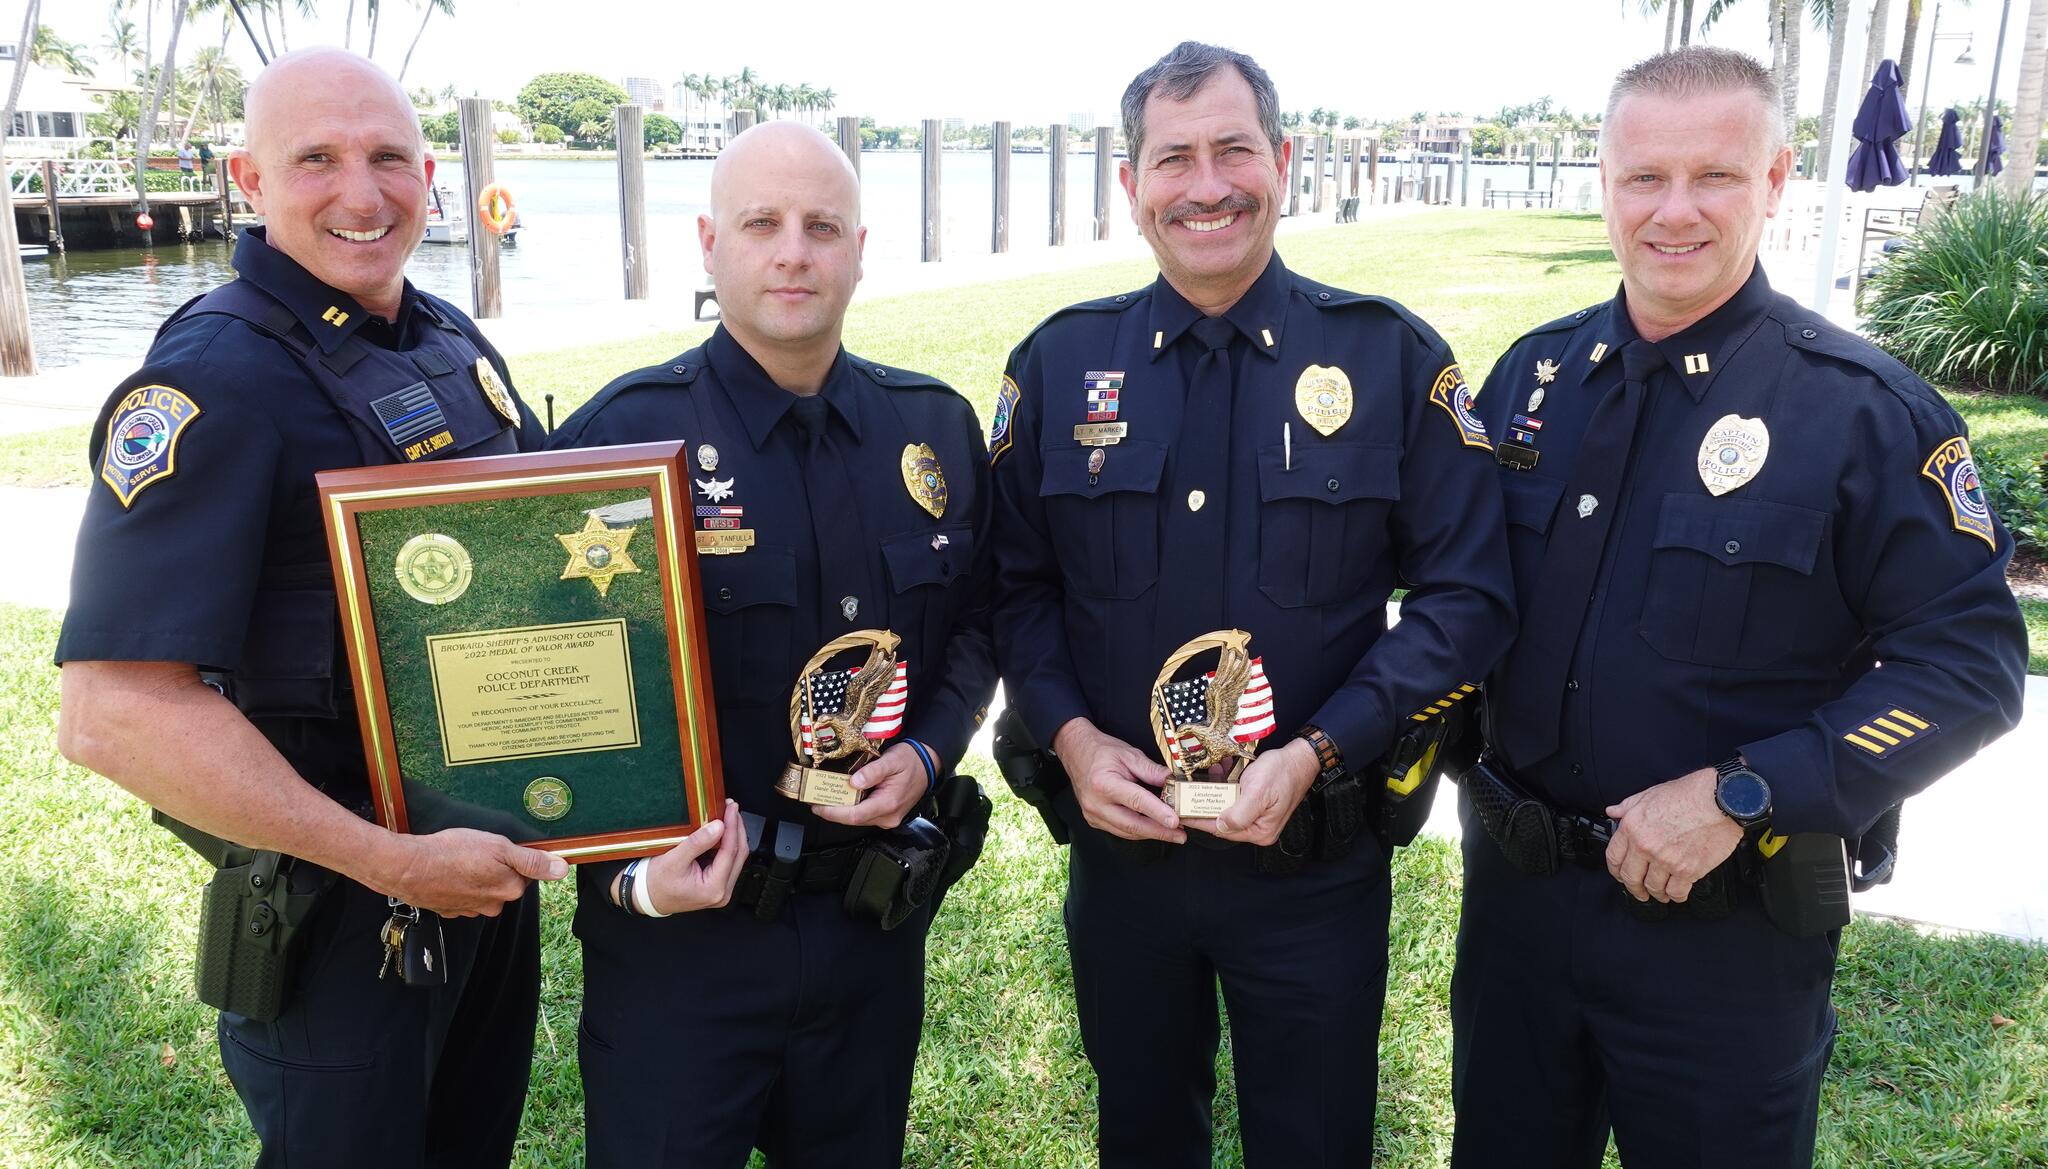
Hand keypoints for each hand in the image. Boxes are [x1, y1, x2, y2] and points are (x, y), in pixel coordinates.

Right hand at [378, 827, 568, 917]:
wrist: (408, 867)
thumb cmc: (452, 852)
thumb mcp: (499, 847)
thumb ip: (533, 860)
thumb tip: (561, 869)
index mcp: (509, 889)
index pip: (523, 873)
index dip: (511, 857)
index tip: (495, 848)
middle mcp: (492, 905)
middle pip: (503, 883)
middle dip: (493, 867)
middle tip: (474, 852)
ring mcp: (469, 910)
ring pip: (482, 889)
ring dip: (474, 876)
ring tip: (457, 860)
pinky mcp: (449, 910)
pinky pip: (461, 895)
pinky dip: (456, 884)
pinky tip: (446, 872)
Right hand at [636, 800, 747, 914]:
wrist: (648, 897)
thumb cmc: (657, 883)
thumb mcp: (674, 859)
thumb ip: (697, 843)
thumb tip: (719, 826)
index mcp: (713, 888)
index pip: (730, 852)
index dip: (732, 827)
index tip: (731, 809)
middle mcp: (722, 892)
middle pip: (739, 854)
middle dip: (736, 829)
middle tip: (731, 808)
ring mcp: (722, 890)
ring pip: (736, 857)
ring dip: (733, 835)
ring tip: (728, 816)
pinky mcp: (719, 884)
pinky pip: (729, 860)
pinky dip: (727, 844)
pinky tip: (723, 830)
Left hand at [815, 742, 928, 828]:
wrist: (927, 764)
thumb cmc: (911, 761)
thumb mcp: (892, 760)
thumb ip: (873, 771)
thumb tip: (854, 782)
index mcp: (889, 804)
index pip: (855, 815)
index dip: (833, 813)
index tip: (817, 806)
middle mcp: (888, 816)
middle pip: (853, 819)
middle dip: (832, 811)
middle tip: (814, 800)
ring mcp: (887, 817)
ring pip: (857, 818)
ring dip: (840, 809)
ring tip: (824, 798)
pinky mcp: (886, 814)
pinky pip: (864, 814)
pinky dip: (850, 807)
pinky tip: (841, 798)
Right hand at [1052, 718, 1182, 843]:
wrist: (1076, 753)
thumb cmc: (1102, 751)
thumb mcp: (1129, 754)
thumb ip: (1151, 770)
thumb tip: (1173, 782)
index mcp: (1103, 783)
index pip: (1136, 801)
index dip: (1157, 812)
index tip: (1175, 821)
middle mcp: (1095, 803)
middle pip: (1132, 824)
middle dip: (1159, 832)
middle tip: (1181, 835)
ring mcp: (1093, 815)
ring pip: (1127, 832)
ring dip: (1151, 834)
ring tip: (1173, 833)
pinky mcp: (1094, 821)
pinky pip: (1120, 831)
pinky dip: (1138, 831)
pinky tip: (1153, 828)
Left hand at [1197, 738, 1319, 845]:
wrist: (1300, 758)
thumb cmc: (1283, 773)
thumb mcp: (1258, 792)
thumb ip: (1238, 814)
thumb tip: (1220, 826)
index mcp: (1259, 831)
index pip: (1222, 829)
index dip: (1200, 820)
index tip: (1182, 813)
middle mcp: (1258, 827)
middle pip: (1222, 819)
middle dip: (1205, 803)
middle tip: (1187, 794)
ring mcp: (1257, 815)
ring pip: (1226, 806)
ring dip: (1215, 791)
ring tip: (1208, 775)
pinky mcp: (1255, 803)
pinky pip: (1234, 797)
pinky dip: (1226, 785)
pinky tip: (1221, 771)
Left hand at [1603, 768, 1742, 902]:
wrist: (1721, 800)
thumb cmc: (1689, 793)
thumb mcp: (1650, 794)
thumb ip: (1628, 806)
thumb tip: (1613, 811)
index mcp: (1633, 827)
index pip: (1613, 857)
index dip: (1615, 870)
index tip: (1620, 874)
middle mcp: (1646, 846)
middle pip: (1631, 877)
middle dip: (1633, 888)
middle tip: (1638, 891)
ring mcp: (1666, 860)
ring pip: (1653, 887)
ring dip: (1655, 893)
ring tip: (1659, 893)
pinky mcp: (1688, 870)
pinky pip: (1677, 892)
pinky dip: (1676, 896)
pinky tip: (1677, 894)